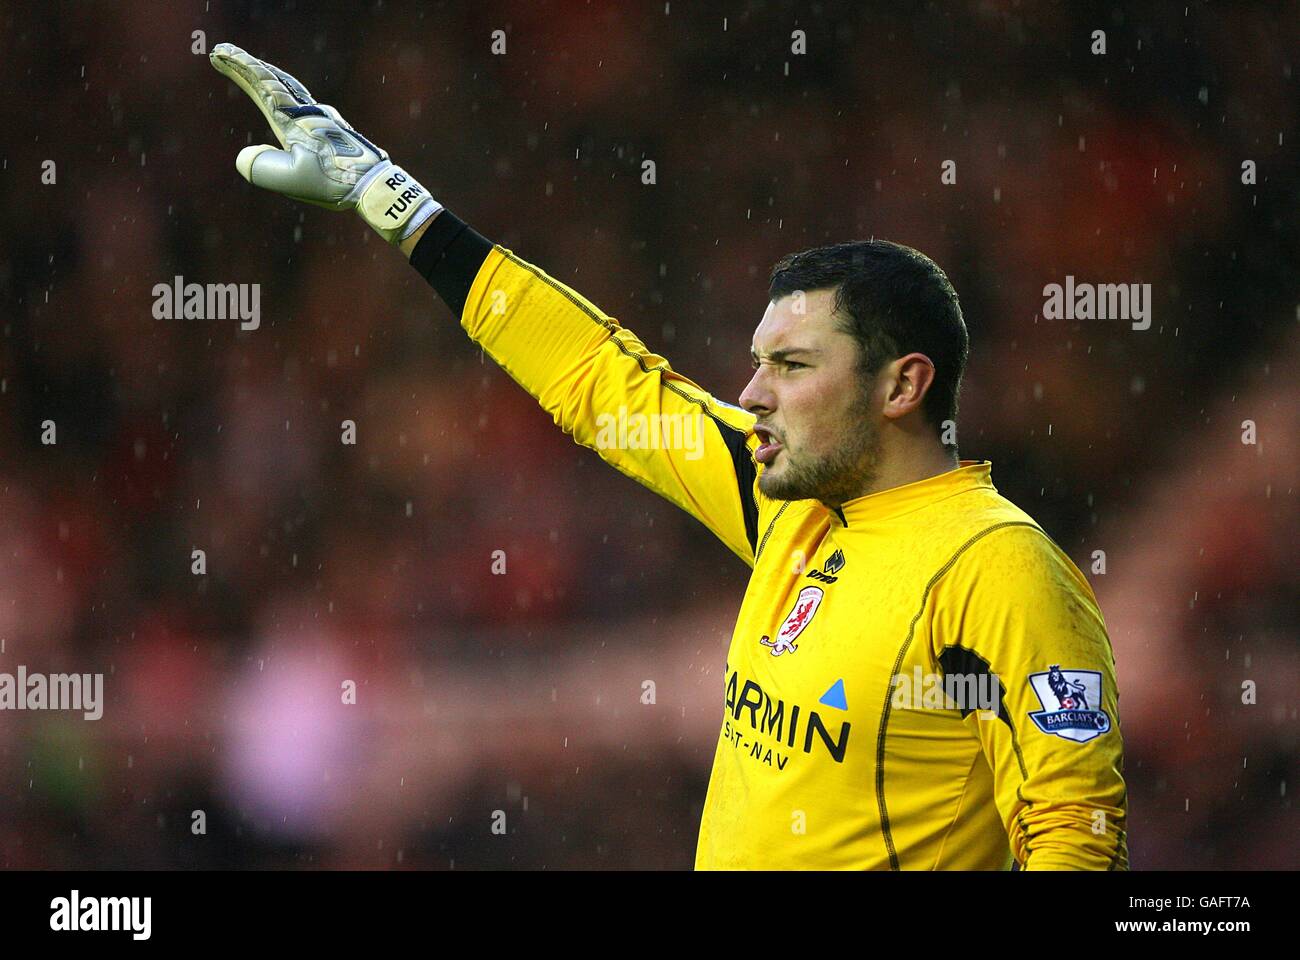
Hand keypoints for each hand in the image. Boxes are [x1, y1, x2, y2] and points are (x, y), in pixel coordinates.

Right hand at [209, 42, 440, 243]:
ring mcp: (324, 118)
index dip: (240, 67)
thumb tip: (245, 157)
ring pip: (291, 89)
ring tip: (251, 69)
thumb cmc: (335, 181)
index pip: (263, 84)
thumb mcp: (292, 179)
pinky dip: (286, 93)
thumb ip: (262, 167)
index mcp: (294, 119)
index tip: (219, 53)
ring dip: (268, 77)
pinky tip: (289, 100)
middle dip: (247, 67)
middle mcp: (309, 112)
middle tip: (224, 53)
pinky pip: (303, 102)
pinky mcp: (334, 128)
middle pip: (274, 80)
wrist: (375, 183)